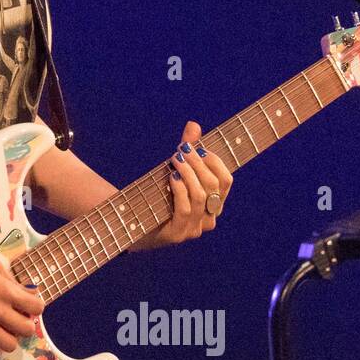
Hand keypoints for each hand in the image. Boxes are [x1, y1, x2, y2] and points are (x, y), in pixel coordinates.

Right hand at [0, 243, 44, 359]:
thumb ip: (11, 281)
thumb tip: (28, 293)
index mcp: (4, 290)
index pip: (37, 307)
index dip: (35, 306)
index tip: (27, 305)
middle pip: (27, 330)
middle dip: (25, 324)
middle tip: (15, 319)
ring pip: (9, 345)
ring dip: (9, 337)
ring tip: (0, 329)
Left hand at [137, 120, 233, 248]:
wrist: (133, 225)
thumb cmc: (158, 196)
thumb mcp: (175, 171)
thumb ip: (186, 152)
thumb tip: (193, 125)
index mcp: (213, 204)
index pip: (226, 180)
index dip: (214, 161)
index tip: (197, 147)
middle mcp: (209, 218)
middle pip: (213, 185)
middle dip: (198, 163)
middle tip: (182, 149)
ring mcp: (195, 229)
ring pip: (200, 195)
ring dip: (188, 173)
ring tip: (174, 159)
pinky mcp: (178, 235)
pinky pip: (185, 209)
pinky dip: (179, 190)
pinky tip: (171, 177)